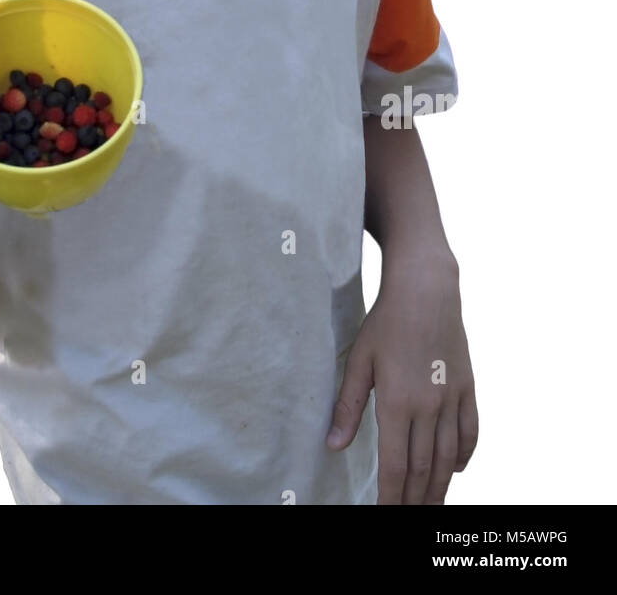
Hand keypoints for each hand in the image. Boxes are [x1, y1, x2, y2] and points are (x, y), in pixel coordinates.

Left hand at [325, 256, 478, 503]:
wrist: (426, 289)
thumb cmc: (386, 322)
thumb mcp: (359, 361)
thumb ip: (349, 407)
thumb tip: (334, 445)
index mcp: (397, 402)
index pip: (395, 465)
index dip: (390, 495)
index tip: (385, 513)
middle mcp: (429, 407)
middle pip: (422, 468)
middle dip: (414, 498)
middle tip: (408, 517)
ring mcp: (452, 398)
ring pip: (448, 456)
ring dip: (439, 486)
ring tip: (430, 505)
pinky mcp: (468, 387)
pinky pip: (471, 431)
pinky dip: (464, 455)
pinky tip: (455, 469)